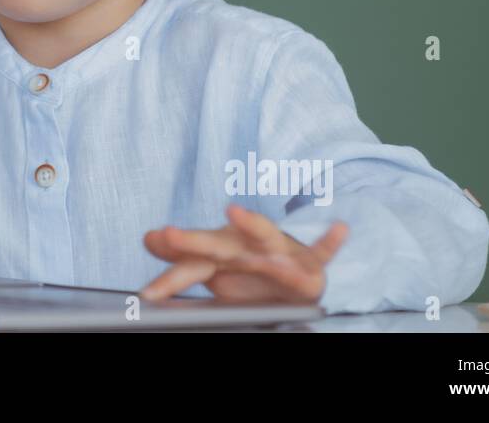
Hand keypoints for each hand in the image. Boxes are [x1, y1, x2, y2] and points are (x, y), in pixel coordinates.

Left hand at [139, 203, 347, 303]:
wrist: (294, 276)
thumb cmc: (248, 270)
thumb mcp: (214, 267)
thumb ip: (182, 260)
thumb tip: (148, 238)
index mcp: (222, 253)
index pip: (191, 261)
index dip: (171, 262)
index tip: (148, 254)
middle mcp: (246, 248)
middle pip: (217, 245)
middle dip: (193, 241)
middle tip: (168, 235)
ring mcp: (279, 253)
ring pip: (265, 238)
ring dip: (251, 224)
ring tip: (234, 213)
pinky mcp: (310, 264)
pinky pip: (323, 253)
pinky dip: (332, 241)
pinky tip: (339, 229)